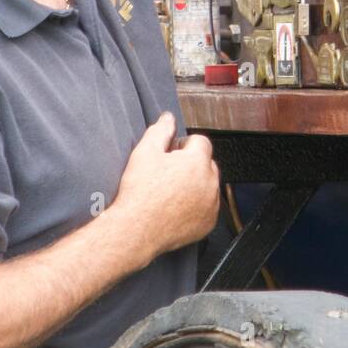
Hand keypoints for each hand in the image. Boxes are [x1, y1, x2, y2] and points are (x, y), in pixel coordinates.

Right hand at [112, 113, 219, 263]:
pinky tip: (177, 207)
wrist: (136, 230)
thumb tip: (168, 118)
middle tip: (168, 174)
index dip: (183, 145)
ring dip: (196, 184)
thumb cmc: (139, 192)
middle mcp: (210, 182)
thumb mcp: (145, 152)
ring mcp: (211, 204)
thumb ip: (160, 131)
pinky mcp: (208, 223)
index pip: (200, 142)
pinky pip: (208, 207)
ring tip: (171, 192)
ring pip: (209, 185)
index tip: (171, 154)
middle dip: (192, 164)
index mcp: (197, 161)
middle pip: (207, 163)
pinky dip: (197, 205)